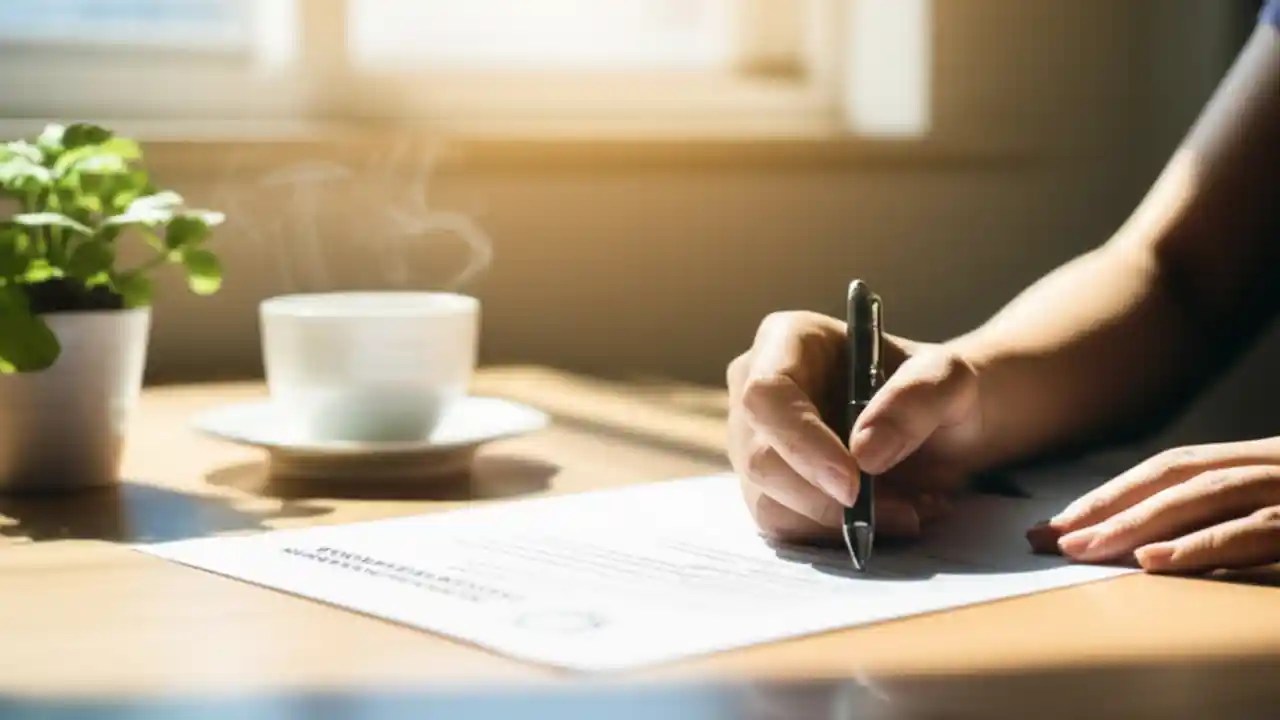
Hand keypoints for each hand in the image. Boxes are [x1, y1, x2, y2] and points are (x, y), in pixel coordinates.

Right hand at [726, 311, 983, 543]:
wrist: (944, 426)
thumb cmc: (939, 390)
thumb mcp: (950, 380)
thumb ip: (916, 401)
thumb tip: (864, 453)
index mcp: (787, 341)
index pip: (767, 394)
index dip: (801, 442)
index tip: (853, 484)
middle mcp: (756, 390)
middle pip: (760, 457)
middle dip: (826, 499)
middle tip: (904, 512)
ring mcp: (755, 443)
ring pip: (770, 502)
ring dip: (841, 523)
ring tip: (910, 511)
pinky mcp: (767, 488)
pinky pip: (786, 527)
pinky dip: (839, 536)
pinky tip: (888, 519)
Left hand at [1028, 439, 1279, 571]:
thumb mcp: (1277, 509)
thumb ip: (1228, 517)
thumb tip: (1152, 545)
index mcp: (1261, 459)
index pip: (1172, 471)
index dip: (1112, 495)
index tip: (1056, 524)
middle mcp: (1271, 463)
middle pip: (1174, 477)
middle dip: (1106, 506)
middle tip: (1047, 538)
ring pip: (1203, 495)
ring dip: (1136, 522)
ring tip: (1080, 548)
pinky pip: (1253, 530)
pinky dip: (1199, 545)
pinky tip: (1151, 560)